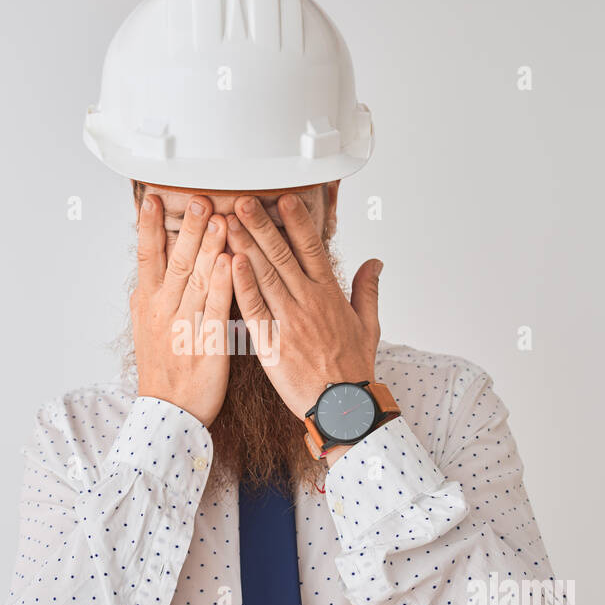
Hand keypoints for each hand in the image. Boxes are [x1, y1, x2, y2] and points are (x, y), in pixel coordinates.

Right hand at [131, 193, 232, 426]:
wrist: (169, 413)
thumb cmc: (163, 369)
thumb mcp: (146, 327)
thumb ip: (151, 294)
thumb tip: (147, 264)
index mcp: (147, 304)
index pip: (146, 257)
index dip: (148, 226)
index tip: (151, 198)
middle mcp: (162, 312)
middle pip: (174, 262)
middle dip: (186, 228)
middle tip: (197, 199)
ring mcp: (183, 328)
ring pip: (195, 281)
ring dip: (207, 248)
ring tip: (218, 219)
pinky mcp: (207, 345)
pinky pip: (215, 310)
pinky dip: (222, 284)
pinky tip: (229, 262)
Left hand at [227, 193, 382, 429]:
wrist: (342, 406)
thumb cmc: (353, 368)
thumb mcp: (369, 325)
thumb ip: (367, 289)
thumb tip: (375, 262)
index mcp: (330, 295)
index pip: (312, 248)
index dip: (298, 222)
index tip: (284, 199)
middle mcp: (308, 302)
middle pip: (282, 255)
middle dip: (261, 226)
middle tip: (244, 201)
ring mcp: (288, 321)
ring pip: (264, 276)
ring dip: (245, 246)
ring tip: (228, 222)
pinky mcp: (271, 343)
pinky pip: (253, 309)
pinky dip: (242, 285)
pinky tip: (230, 263)